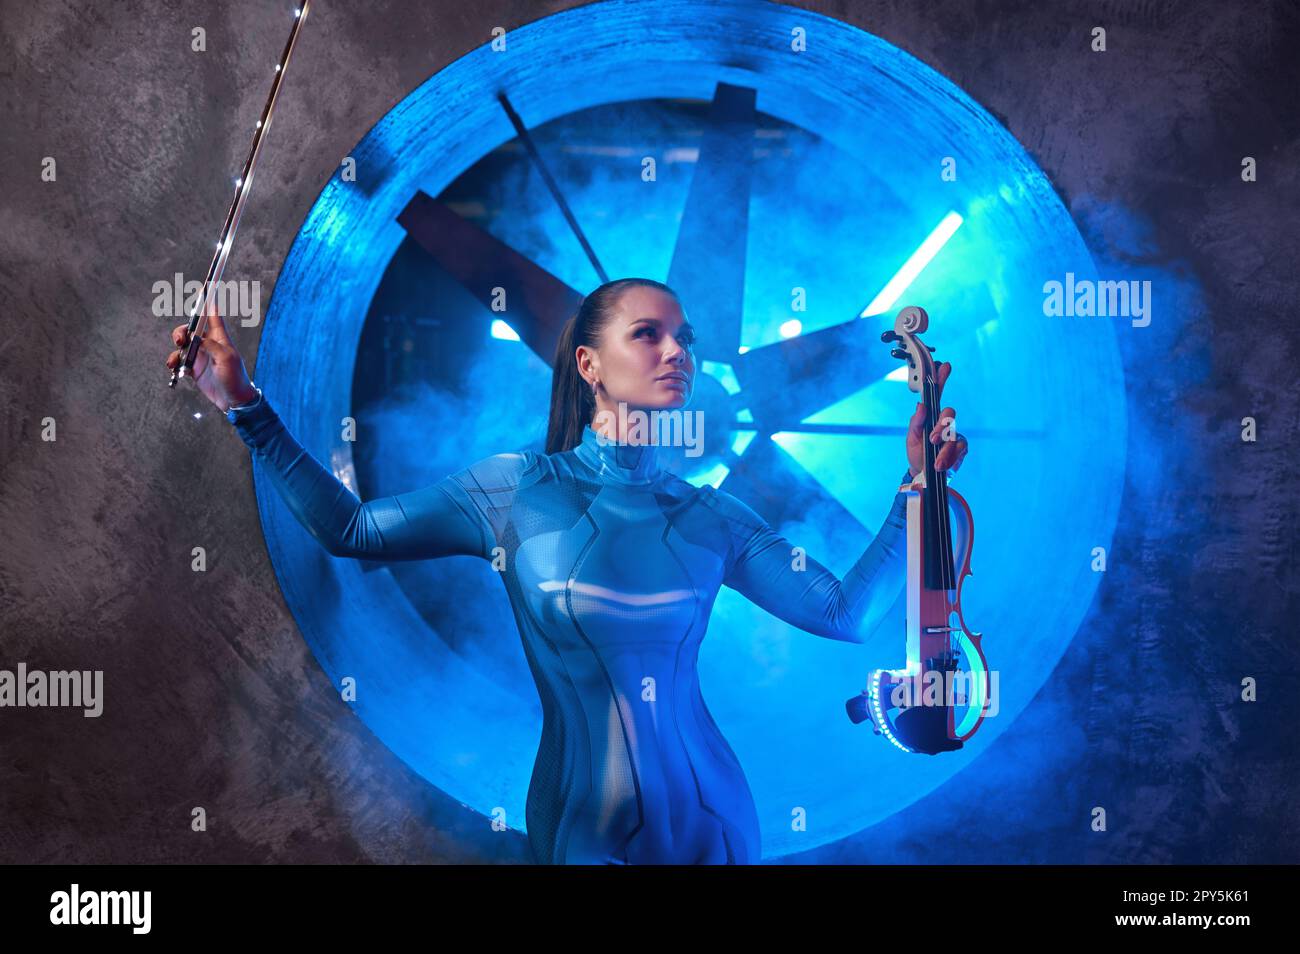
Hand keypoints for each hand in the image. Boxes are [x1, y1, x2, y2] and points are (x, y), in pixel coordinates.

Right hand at [165, 298, 257, 411]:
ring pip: (181, 344)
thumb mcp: (225, 359)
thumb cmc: (235, 377)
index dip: (209, 301)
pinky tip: (176, 369)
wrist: (233, 401)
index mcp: (220, 338)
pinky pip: (178, 360)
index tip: (207, 286)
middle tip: (180, 340)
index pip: (213, 315)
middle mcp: (208, 344)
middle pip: (190, 329)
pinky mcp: (194, 368)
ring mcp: (200, 355)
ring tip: (175, 360)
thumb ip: (210, 345)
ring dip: (175, 349)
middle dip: (181, 331)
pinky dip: (174, 362)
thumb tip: (196, 339)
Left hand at [906, 361, 968, 476]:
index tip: (945, 366)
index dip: (941, 380)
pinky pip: (960, 448)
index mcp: (931, 417)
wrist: (922, 475)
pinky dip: (950, 457)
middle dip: (941, 427)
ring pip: (955, 434)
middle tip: (931, 440)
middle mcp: (944, 423)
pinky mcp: (961, 449)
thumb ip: (916, 422)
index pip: (937, 395)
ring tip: (936, 462)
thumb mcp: (911, 438)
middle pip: (949, 414)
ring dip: (944, 449)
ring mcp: (954, 435)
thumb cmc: (917, 453)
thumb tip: (920, 405)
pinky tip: (942, 465)